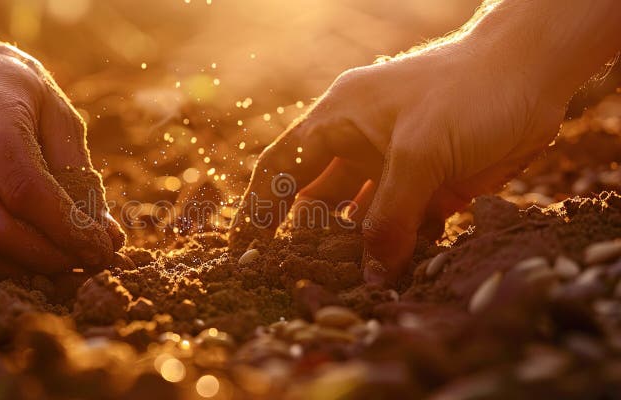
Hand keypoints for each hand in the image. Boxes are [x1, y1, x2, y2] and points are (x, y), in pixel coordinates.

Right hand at [0, 42, 124, 280]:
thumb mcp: (50, 105)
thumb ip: (77, 167)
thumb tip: (105, 232)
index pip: (27, 191)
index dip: (68, 229)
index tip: (101, 249)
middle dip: (51, 258)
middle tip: (87, 263)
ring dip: (25, 271)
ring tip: (63, 267)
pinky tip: (28, 262)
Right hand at [231, 41, 567, 284]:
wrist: (533, 74)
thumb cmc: (466, 92)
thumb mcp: (419, 152)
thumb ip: (390, 214)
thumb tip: (372, 272)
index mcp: (337, 120)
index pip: (282, 167)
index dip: (257, 208)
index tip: (242, 249)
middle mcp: (357, 143)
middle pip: (317, 199)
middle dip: (307, 238)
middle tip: (294, 278)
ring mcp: (393, 164)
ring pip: (361, 217)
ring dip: (356, 249)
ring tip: (346, 285)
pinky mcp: (428, 183)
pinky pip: (402, 223)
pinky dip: (398, 246)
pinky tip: (396, 271)